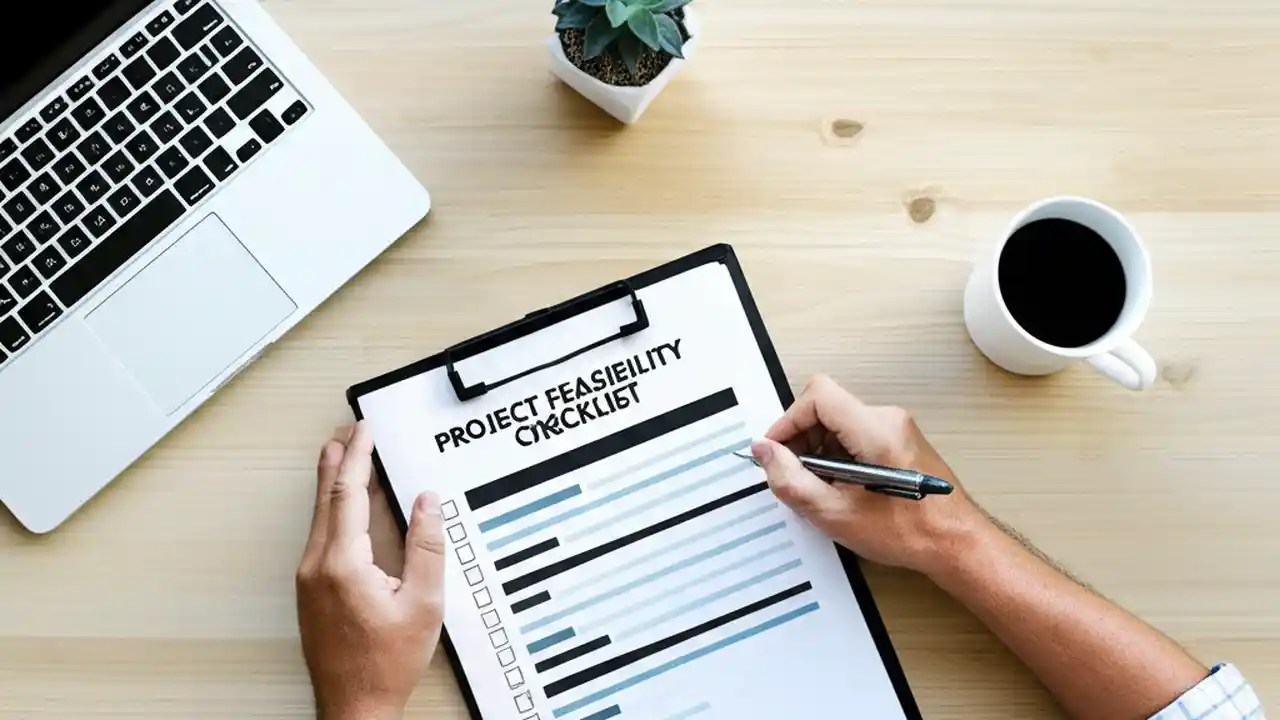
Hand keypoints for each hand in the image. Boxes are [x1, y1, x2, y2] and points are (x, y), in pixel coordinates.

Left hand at [296, 422, 445, 719]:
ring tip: (341, 458)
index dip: (357, 457)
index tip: (364, 430)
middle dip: (337, 461)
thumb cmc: (386, 664)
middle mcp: (317, 566)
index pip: (348, 494)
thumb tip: (427, 504)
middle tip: (347, 431)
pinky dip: (332, 510)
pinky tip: (344, 508)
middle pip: (326, 499)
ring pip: (320, 517)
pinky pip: (320, 536)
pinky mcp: (310, 592)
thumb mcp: (424, 603)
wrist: (354, 708)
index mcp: (343, 563)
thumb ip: (428, 547)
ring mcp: (308, 580)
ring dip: (333, 483)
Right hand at [755, 375, 984, 576]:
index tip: (775, 452)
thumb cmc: (906, 533)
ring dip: (819, 451)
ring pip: (837, 422)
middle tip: (796, 478)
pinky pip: (854, 434)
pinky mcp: (898, 439)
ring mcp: (896, 427)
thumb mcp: (835, 514)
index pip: (818, 396)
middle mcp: (887, 418)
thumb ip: (791, 480)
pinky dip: (837, 456)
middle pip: (825, 407)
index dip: (788, 420)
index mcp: (875, 430)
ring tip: (821, 489)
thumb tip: (764, 451)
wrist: (955, 544)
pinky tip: (841, 489)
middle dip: (801, 440)